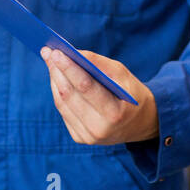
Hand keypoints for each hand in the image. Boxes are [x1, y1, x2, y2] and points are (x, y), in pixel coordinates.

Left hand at [41, 47, 157, 145]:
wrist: (140, 123)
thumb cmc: (131, 93)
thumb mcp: (123, 75)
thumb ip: (98, 64)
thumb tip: (72, 53)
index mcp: (114, 113)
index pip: (85, 87)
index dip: (69, 68)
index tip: (55, 52)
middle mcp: (99, 129)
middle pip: (69, 95)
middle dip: (57, 71)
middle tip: (48, 52)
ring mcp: (88, 136)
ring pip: (62, 104)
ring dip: (55, 80)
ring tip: (50, 62)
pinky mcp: (80, 138)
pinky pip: (64, 112)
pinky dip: (58, 93)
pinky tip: (57, 78)